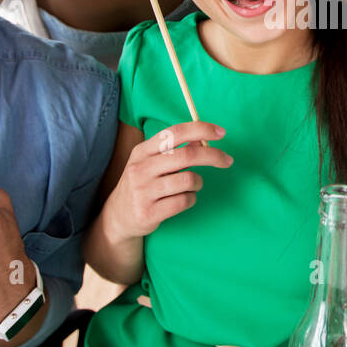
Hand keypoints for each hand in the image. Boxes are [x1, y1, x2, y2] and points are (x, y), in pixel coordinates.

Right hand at [101, 121, 232, 241]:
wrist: (119, 217)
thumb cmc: (143, 184)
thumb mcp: (152, 162)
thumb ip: (174, 150)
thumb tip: (201, 138)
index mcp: (142, 151)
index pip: (174, 133)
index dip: (200, 129)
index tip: (221, 133)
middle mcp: (141, 168)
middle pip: (187, 155)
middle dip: (213, 156)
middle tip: (227, 160)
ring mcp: (143, 191)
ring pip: (189, 180)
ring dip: (198, 183)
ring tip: (193, 185)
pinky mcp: (149, 212)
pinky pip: (184, 201)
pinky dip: (191, 199)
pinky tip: (184, 199)